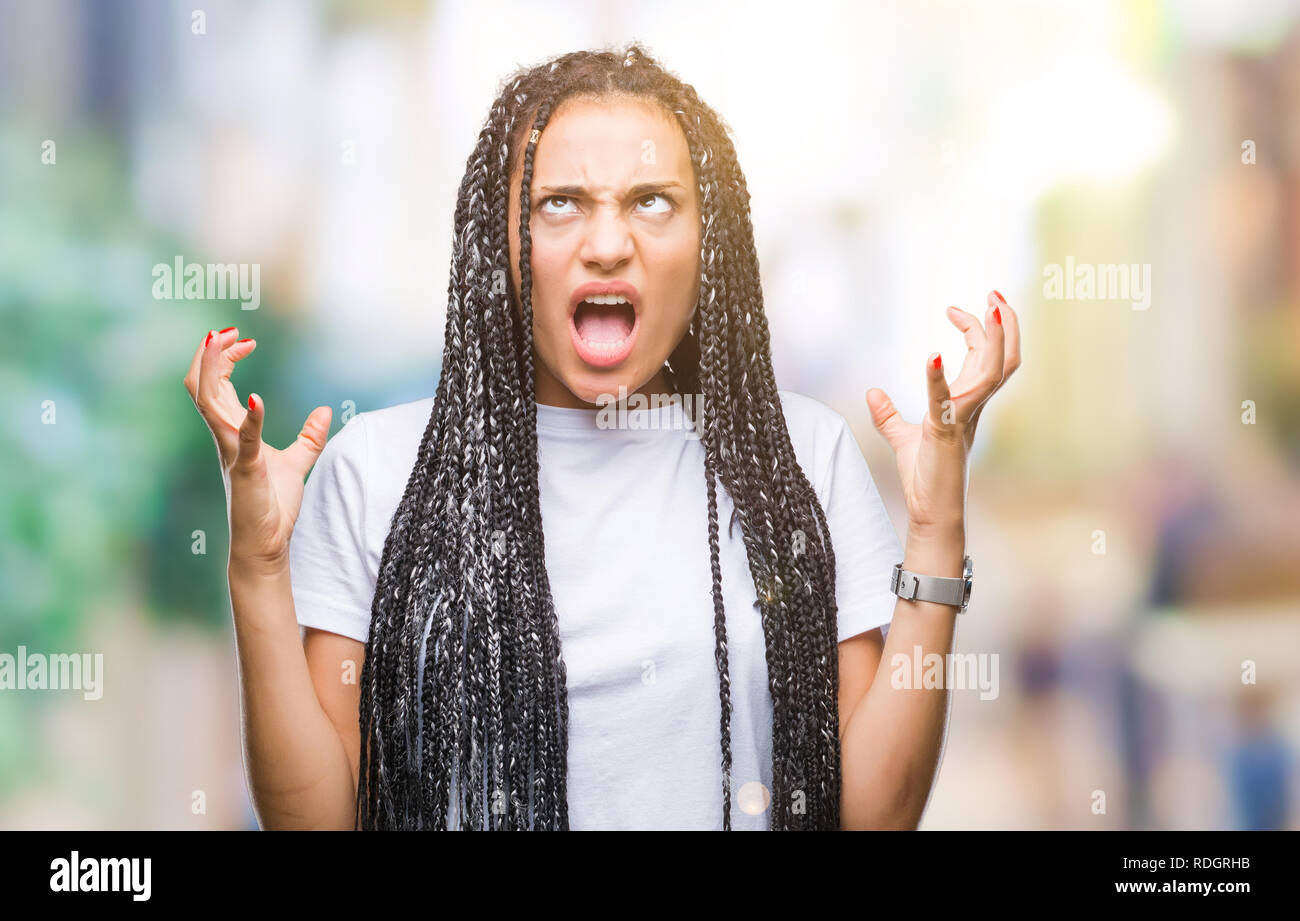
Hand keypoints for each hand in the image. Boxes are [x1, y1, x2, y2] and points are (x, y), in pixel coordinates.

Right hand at [183, 327, 332, 568]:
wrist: (267, 542)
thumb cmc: (273, 505)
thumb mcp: (297, 463)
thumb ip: (309, 438)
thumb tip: (325, 411)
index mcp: (232, 432)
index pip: (216, 385)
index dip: (223, 358)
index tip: (245, 340)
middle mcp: (224, 437)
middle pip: (202, 385)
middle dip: (210, 354)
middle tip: (228, 331)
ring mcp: (232, 452)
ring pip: (208, 402)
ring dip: (215, 369)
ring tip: (223, 341)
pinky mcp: (246, 469)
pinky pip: (244, 438)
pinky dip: (250, 417)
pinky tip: (257, 398)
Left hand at [866, 291, 1020, 534]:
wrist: (929, 510)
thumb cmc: (924, 476)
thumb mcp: (902, 438)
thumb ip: (888, 416)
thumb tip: (872, 392)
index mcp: (969, 403)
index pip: (985, 358)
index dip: (978, 329)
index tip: (957, 307)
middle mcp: (974, 407)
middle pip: (1002, 358)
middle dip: (1003, 323)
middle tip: (994, 292)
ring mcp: (964, 419)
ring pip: (993, 372)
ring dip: (992, 338)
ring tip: (989, 306)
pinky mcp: (946, 433)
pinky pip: (947, 400)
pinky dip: (938, 377)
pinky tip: (931, 354)